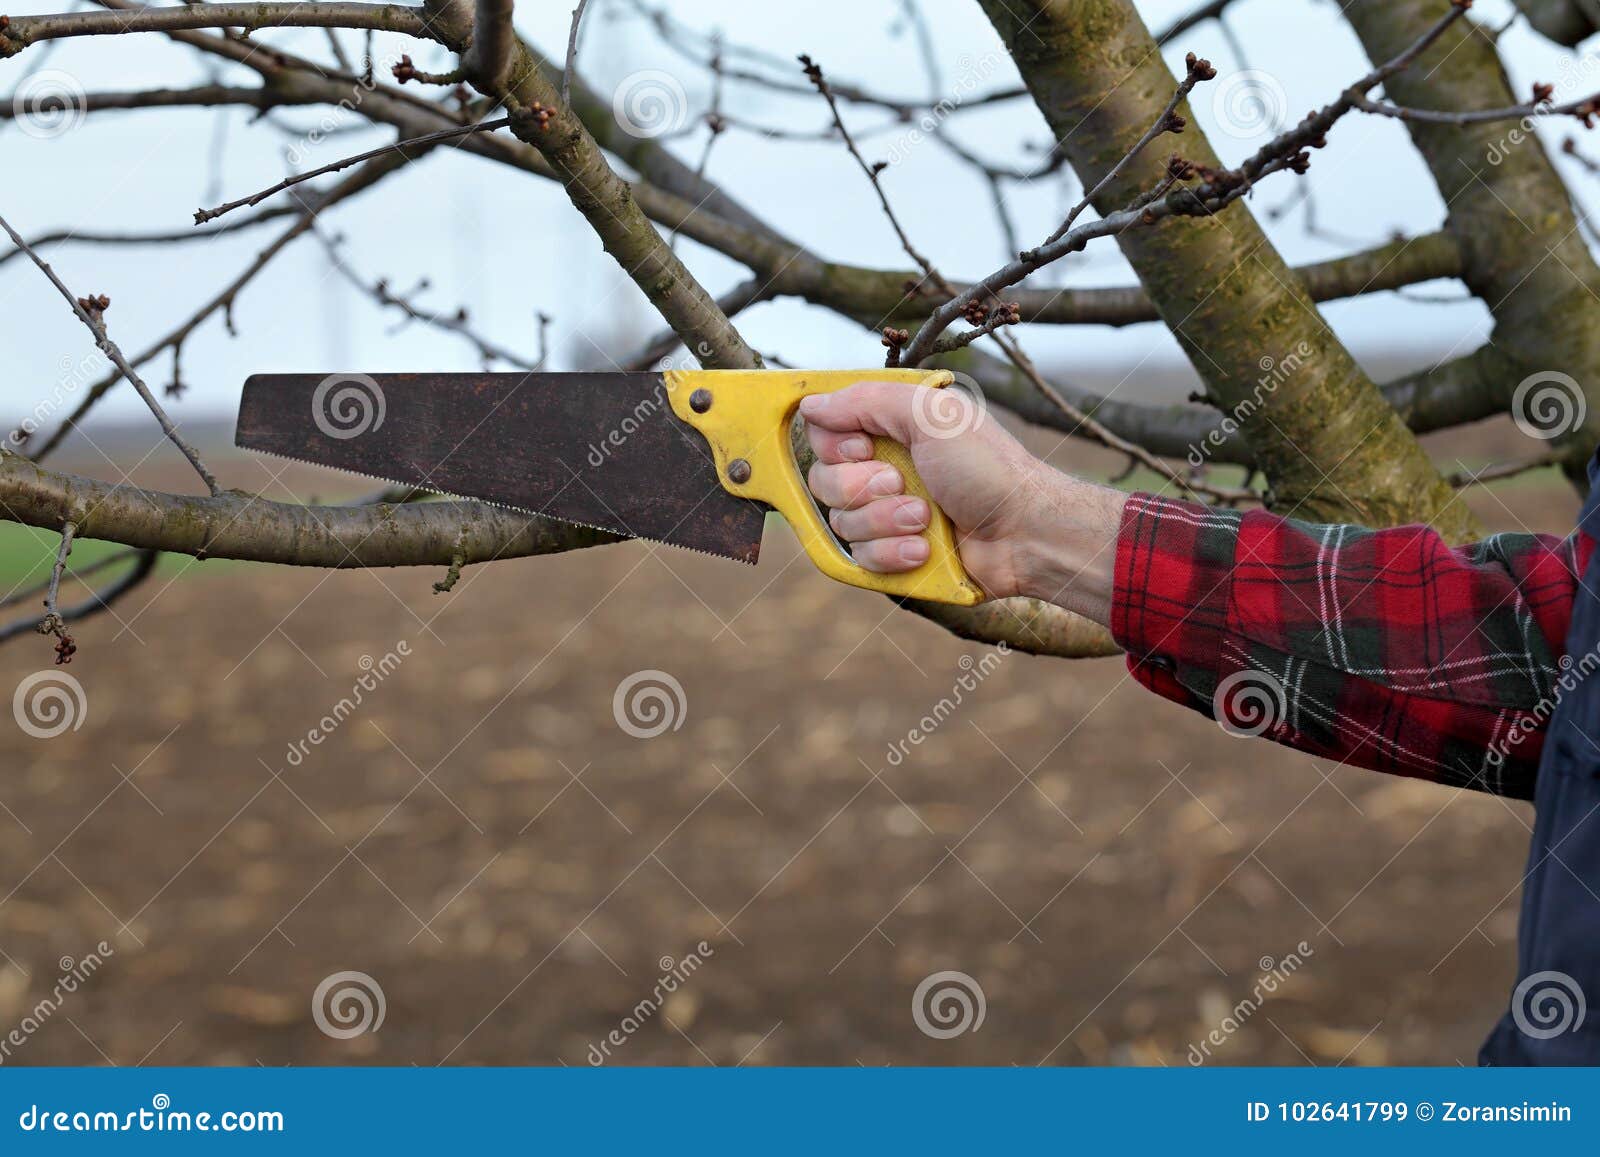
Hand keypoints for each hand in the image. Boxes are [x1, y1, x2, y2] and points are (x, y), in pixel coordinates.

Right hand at [799, 380, 1126, 620]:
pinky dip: (893, 552)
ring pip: (841, 521)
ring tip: (925, 518)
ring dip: (884, 520)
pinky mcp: (894, 554)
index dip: (835, 443)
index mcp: (890, 429)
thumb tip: (811, 403)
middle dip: (862, 486)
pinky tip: (925, 548)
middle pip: (823, 479)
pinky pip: (860, 558)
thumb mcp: (931, 416)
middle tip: (902, 483)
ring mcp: (887, 514)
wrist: (1025, 532)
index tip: (865, 447)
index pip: (823, 431)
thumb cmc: (988, 467)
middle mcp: (883, 468)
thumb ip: (868, 401)